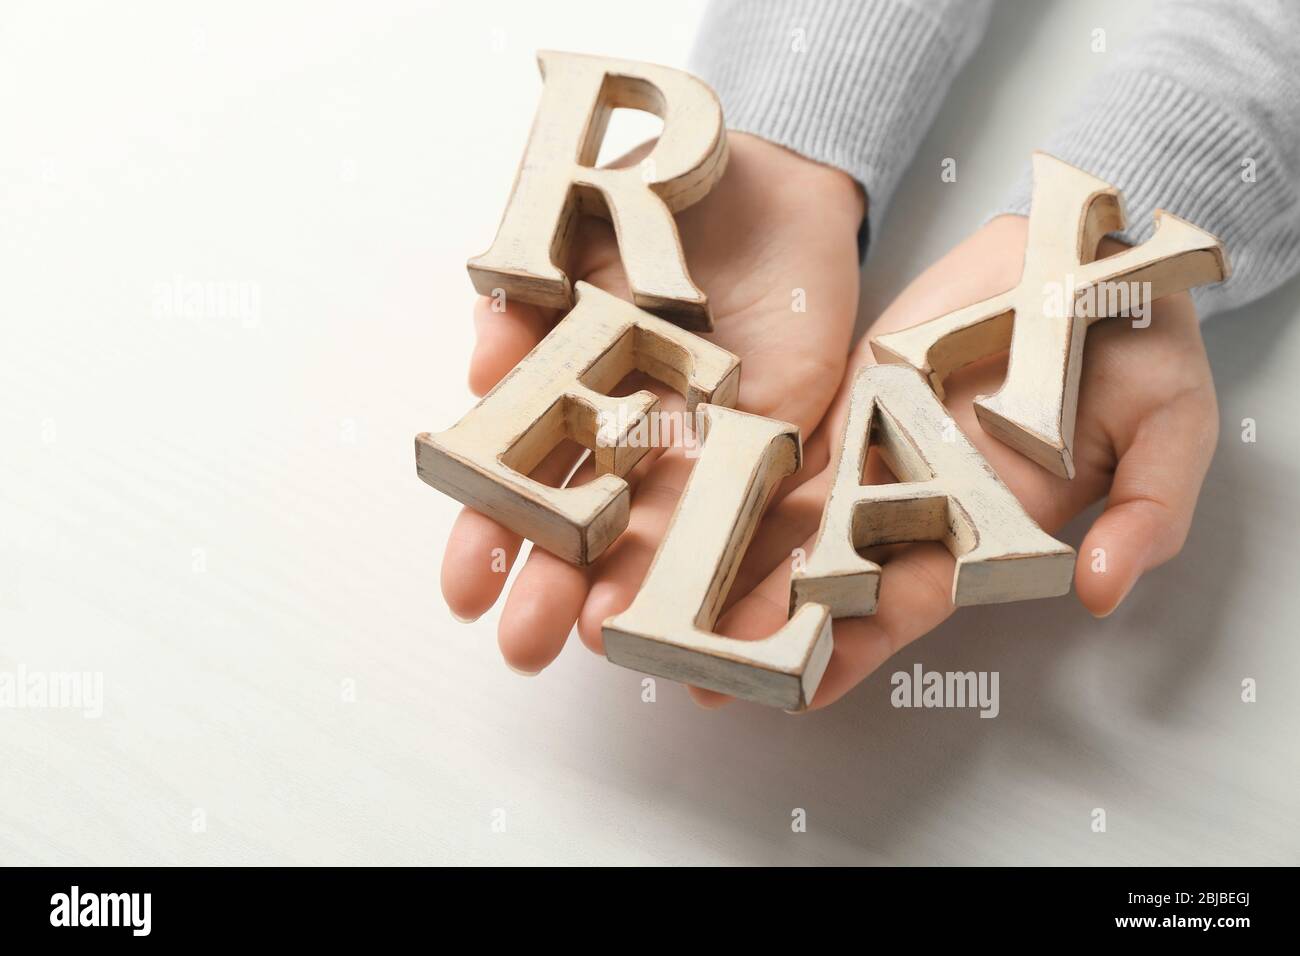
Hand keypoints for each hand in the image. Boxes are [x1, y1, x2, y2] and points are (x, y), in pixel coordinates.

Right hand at [441, 132, 865, 672]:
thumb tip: (484, 366)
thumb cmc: (654, 196)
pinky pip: (747, 512)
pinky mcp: (768, 443)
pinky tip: (706, 610)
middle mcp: (622, 434)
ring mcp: (696, 445)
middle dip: (549, 587)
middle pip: (579, 525)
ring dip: (628, 591)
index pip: (516, 479)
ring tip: (600, 643)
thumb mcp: (573, 228)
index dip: (489, 533)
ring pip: (656, 534)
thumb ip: (526, 295)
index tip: (465, 590)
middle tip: (522, 645)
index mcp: (562, 390)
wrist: (766, 173)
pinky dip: (728, 562)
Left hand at [689, 214, 1219, 707]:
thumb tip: (1107, 588)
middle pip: (833, 577)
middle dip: (769, 628)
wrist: (1086, 257)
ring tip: (671, 613)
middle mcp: (921, 501)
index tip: (798, 690)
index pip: (914, 601)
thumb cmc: (1134, 342)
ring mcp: (877, 453)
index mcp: (988, 525)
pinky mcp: (848, 403)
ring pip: (796, 523)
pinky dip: (743, 485)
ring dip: (736, 568)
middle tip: (701, 672)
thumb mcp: (1170, 425)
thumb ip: (1148, 509)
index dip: (858, 646)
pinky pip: (788, 449)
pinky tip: (688, 517)